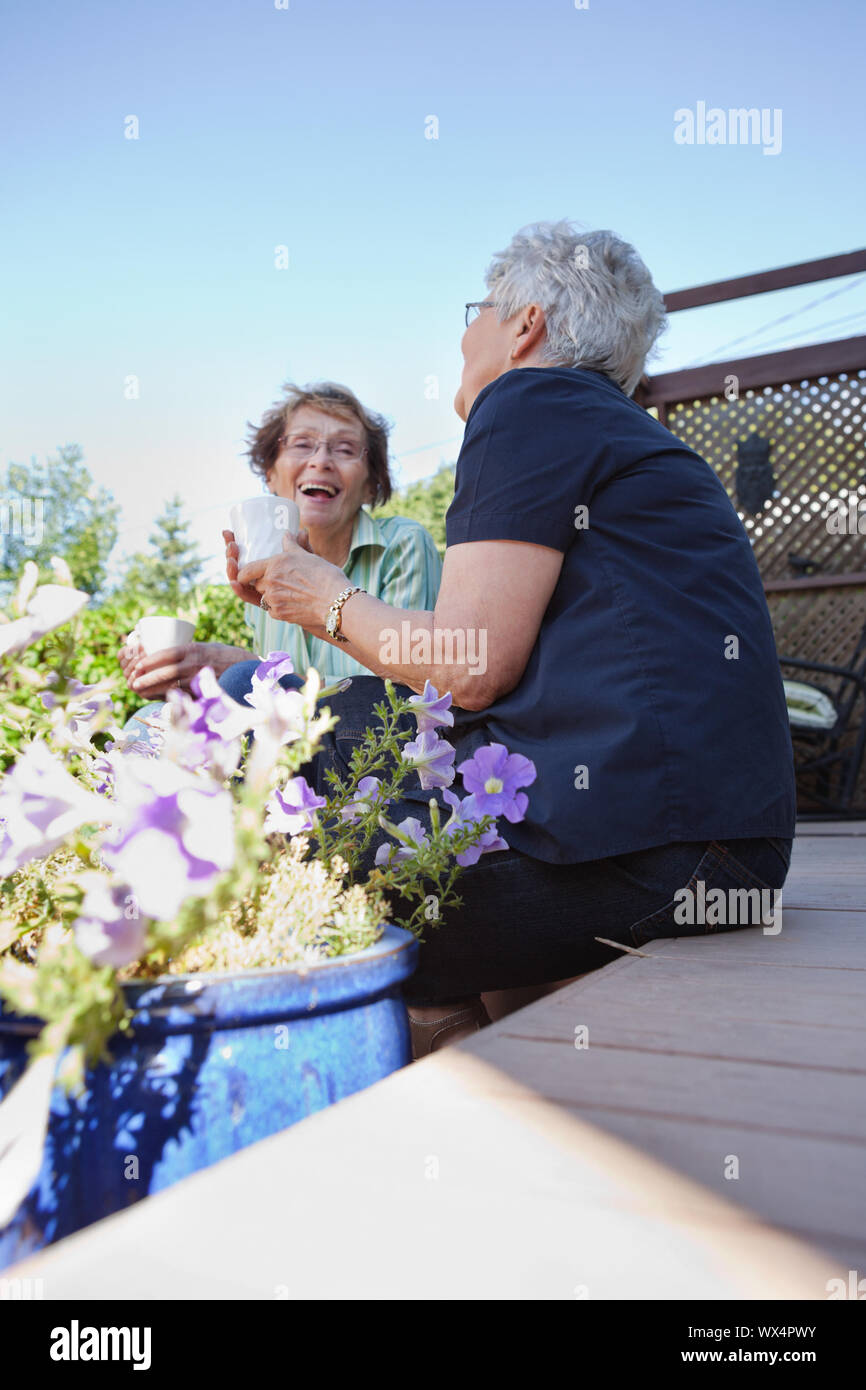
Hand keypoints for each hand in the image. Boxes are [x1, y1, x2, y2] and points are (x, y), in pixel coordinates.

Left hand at [121, 640, 252, 696]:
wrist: (245, 669)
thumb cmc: (222, 656)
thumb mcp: (204, 648)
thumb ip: (186, 653)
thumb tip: (163, 656)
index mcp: (193, 649)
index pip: (166, 654)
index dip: (149, 660)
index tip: (138, 665)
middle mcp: (195, 664)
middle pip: (165, 672)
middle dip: (147, 677)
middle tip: (134, 682)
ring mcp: (198, 679)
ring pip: (170, 685)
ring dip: (152, 689)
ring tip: (139, 691)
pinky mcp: (202, 691)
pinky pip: (181, 694)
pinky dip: (166, 696)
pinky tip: (156, 697)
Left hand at [235, 531, 343, 631]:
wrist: (335, 602)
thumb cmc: (325, 576)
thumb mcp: (308, 556)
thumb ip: (293, 545)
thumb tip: (288, 534)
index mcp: (274, 565)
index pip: (246, 571)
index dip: (243, 574)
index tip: (245, 574)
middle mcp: (269, 582)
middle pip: (256, 584)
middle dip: (263, 583)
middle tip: (280, 581)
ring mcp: (273, 600)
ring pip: (264, 597)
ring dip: (271, 595)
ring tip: (290, 592)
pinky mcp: (279, 614)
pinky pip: (271, 610)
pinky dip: (278, 606)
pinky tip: (293, 602)